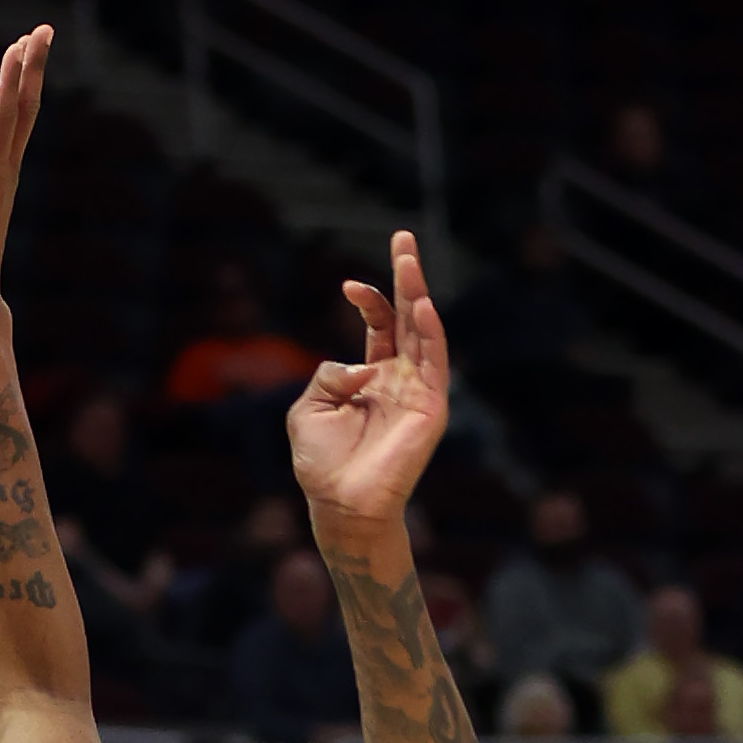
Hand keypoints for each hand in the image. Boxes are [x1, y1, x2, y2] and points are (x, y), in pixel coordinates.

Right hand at [0, 28, 51, 315]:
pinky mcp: (0, 185)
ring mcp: (5, 177)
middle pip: (24, 109)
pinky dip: (16, 106)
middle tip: (43, 29)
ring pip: (22, 119)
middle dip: (32, 68)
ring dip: (26, 81)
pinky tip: (12, 97)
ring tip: (28, 47)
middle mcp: (4, 171)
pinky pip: (13, 134)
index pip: (3, 118)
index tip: (19, 44)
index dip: (10, 79)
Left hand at [287, 231, 448, 536]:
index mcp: (371, 376)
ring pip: (424, 332)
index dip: (368, 300)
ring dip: (418, 295)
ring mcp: (418, 390)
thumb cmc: (321, 464)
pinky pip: (435, 362)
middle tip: (403, 237)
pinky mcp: (431, 407)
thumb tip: (356, 366)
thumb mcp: (307, 409)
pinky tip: (422, 305)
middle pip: (407, 317)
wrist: (341, 505)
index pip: (379, 324)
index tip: (348, 285)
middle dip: (405, 277)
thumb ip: (325, 376)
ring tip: (409, 260)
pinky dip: (431, 333)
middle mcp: (399, 378)